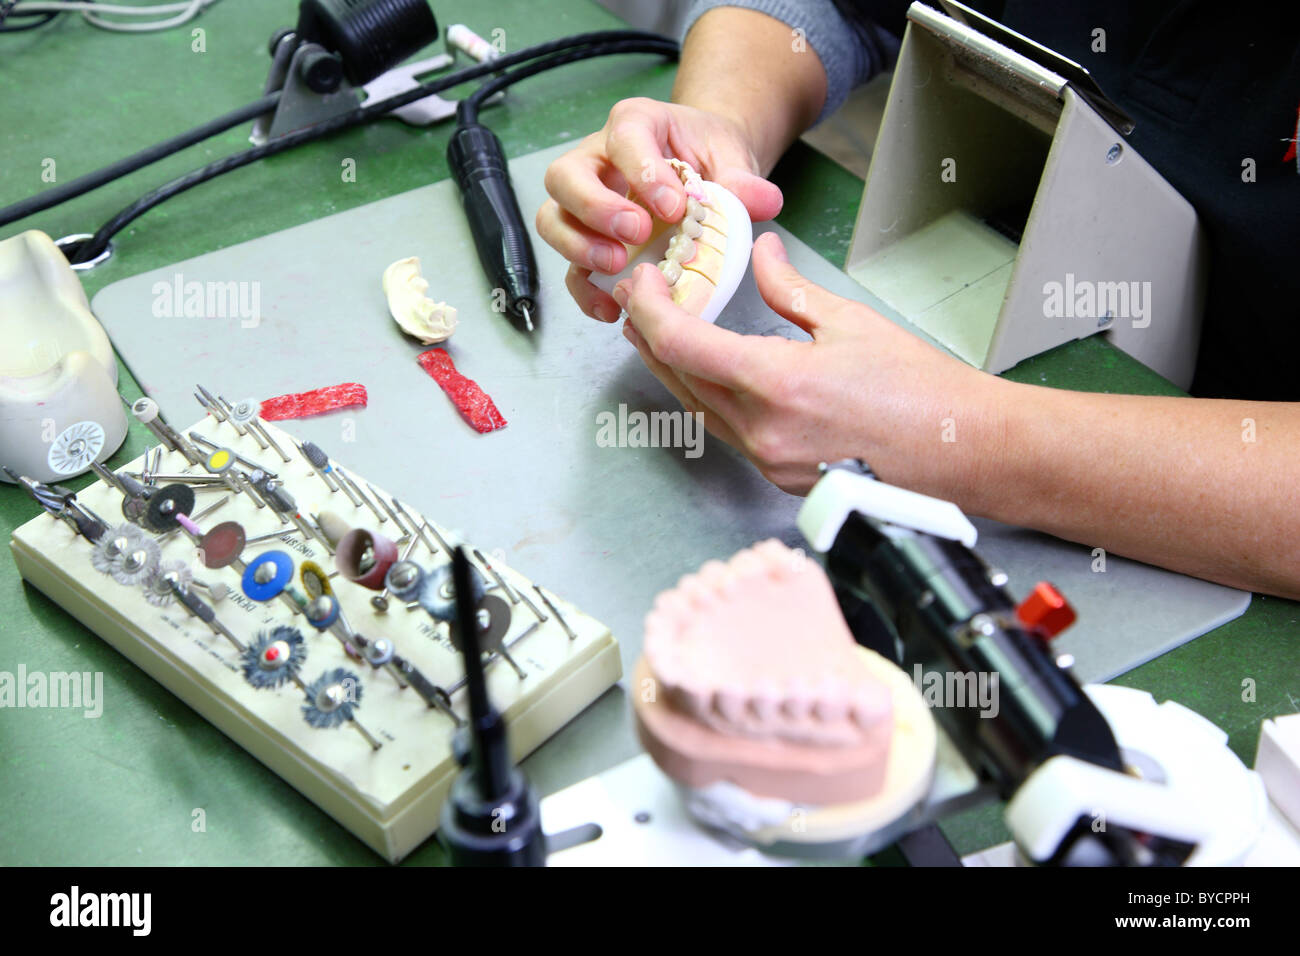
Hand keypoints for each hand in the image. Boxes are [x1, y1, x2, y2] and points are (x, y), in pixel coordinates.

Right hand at [536, 97, 782, 322]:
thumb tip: (763, 200)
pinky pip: (569, 267)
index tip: (674, 206)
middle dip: (596, 208)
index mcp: (635, 125)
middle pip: (565, 176)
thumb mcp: (731, 155)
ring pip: (552, 219)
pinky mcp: (587, 241)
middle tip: (636, 234)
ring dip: (579, 247)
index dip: (643, 171)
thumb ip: (743, 177)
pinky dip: (584, 290)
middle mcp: (597, 160)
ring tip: (618, 268)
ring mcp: (584, 202)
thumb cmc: (709, 156)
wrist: (702, 170)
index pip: (625, 138)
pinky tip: (612, 306)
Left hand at [612, 232, 1008, 499]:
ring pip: (697, 408)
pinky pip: (726, 431)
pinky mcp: (780, 477)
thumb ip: (790, 291)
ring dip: (671, 369)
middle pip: (678, 378)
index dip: (650, 309)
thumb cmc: (922, 392)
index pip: (681, 344)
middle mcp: (762, 431)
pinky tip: (704, 374)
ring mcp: (769, 461)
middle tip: (637, 300)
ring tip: (656, 332)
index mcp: (776, 385)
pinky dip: (705, 396)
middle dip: (649, 335)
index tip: (641, 283)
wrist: (965, 451)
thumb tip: (761, 255)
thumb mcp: (850, 323)